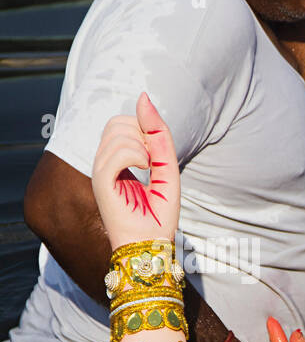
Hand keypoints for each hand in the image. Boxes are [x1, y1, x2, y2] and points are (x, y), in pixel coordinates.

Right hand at [90, 92, 179, 249]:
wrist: (153, 246)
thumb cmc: (159, 215)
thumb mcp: (167, 170)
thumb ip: (158, 136)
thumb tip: (143, 96)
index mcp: (116, 161)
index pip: (123, 123)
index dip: (146, 128)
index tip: (157, 153)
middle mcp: (103, 163)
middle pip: (118, 123)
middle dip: (143, 133)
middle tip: (155, 161)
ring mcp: (99, 171)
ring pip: (118, 133)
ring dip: (143, 146)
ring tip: (151, 168)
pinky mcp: (101, 181)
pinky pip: (117, 151)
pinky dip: (138, 155)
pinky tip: (146, 169)